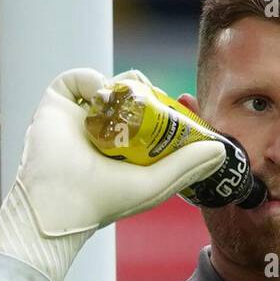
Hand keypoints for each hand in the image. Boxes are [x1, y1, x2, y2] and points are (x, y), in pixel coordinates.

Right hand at [19, 67, 225, 234]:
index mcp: (126, 151)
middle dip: (150, 92)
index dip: (172, 109)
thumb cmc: (105, 200)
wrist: (60, 202)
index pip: (153, 120)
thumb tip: (222, 150)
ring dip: (125, 85)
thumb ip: (188, 166)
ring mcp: (80, 116)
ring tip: (130, 100)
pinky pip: (80, 78)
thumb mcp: (156, 185)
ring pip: (110, 84)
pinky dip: (93, 80)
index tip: (187, 101)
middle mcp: (104, 132)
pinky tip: (102, 98)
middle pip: (134, 97)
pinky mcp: (58, 103)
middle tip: (161, 97)